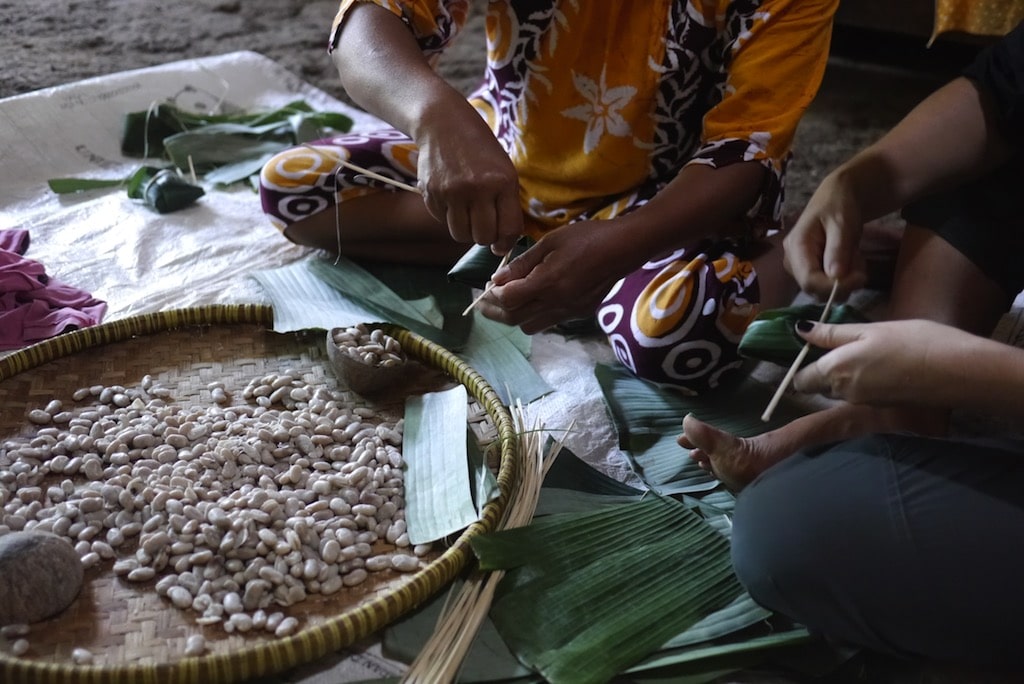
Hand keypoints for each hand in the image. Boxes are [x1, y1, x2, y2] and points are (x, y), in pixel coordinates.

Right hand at [414, 104, 522, 255]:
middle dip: (484, 237)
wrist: (442, 122)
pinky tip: (451, 198)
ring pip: (461, 235)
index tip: (501, 244)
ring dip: (466, 230)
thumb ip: (507, 204)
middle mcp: (478, 189)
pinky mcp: (432, 194)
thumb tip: (502, 244)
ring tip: (467, 213)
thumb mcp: (503, 169)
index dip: (506, 242)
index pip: (508, 229)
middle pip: (483, 237)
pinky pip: (442, 222)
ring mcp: (452, 192)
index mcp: (503, 182)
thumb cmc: (479, 148)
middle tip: (483, 225)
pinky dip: (448, 217)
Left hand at [474, 219, 624, 332]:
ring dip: (515, 317)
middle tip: (485, 301)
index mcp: (548, 283)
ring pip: (530, 327)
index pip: (508, 299)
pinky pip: (548, 322)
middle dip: (495, 312)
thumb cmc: (587, 237)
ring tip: (510, 301)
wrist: (625, 248)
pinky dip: (534, 316)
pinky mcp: (580, 314)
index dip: (492, 295)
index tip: (488, 285)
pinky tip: (534, 300)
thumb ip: (523, 263)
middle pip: (514, 319)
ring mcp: (569, 312)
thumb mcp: (550, 242)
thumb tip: (498, 278)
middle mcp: (557, 303)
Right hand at [782, 169, 867, 300]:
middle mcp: (792, 261)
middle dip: (842, 283)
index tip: (861, 278)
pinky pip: (826, 285)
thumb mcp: (842, 223)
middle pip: (814, 289)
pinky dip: (843, 278)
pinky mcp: (809, 271)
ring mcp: (799, 268)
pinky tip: (848, 260)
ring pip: (822, 290)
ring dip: (845, 280)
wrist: (837, 198)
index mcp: (795, 246)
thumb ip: (838, 249)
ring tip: (855, 257)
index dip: (834, 287)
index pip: (809, 280)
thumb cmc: (839, 205)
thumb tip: (835, 276)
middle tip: (861, 263)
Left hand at [792, 319, 974, 406]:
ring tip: (864, 351)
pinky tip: (881, 364)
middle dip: (821, 371)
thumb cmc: (913, 342)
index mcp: (835, 372)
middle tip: (839, 346)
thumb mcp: (869, 330)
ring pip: (840, 391)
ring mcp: (865, 402)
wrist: (959, 371)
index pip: (801, 379)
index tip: (812, 347)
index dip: (802, 364)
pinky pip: (860, 394)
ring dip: (843, 376)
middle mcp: (844, 393)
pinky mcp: (883, 405)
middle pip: (819, 386)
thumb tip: (799, 330)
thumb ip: (831, 334)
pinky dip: (862, 382)